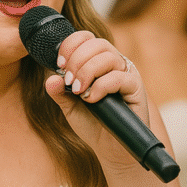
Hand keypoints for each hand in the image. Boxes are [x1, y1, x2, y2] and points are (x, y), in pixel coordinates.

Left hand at [43, 30, 149, 169]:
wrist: (110, 148)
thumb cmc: (92, 123)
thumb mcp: (69, 106)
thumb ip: (59, 91)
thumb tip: (50, 78)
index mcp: (98, 61)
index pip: (86, 38)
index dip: (71, 46)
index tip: (60, 64)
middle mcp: (115, 63)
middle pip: (97, 43)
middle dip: (77, 60)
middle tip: (69, 82)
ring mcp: (127, 74)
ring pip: (108, 57)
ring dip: (88, 71)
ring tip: (79, 92)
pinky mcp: (136, 87)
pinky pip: (119, 77)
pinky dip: (101, 86)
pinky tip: (91, 99)